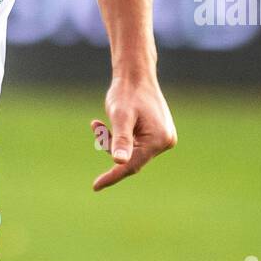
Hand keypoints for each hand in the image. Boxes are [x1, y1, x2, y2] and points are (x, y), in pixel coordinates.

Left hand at [91, 75, 176, 191]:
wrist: (136, 74)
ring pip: (132, 152)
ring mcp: (163, 138)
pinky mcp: (157, 134)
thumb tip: (120, 163)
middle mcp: (165, 141)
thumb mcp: (120, 115)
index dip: (112, 176)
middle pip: (132, 158)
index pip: (132, 165)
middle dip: (110, 146)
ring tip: (99, 122)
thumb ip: (121, 139)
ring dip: (113, 140)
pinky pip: (135, 144)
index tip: (95, 186)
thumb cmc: (126, 92)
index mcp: (159, 139)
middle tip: (96, 126)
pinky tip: (107, 123)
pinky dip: (120, 137)